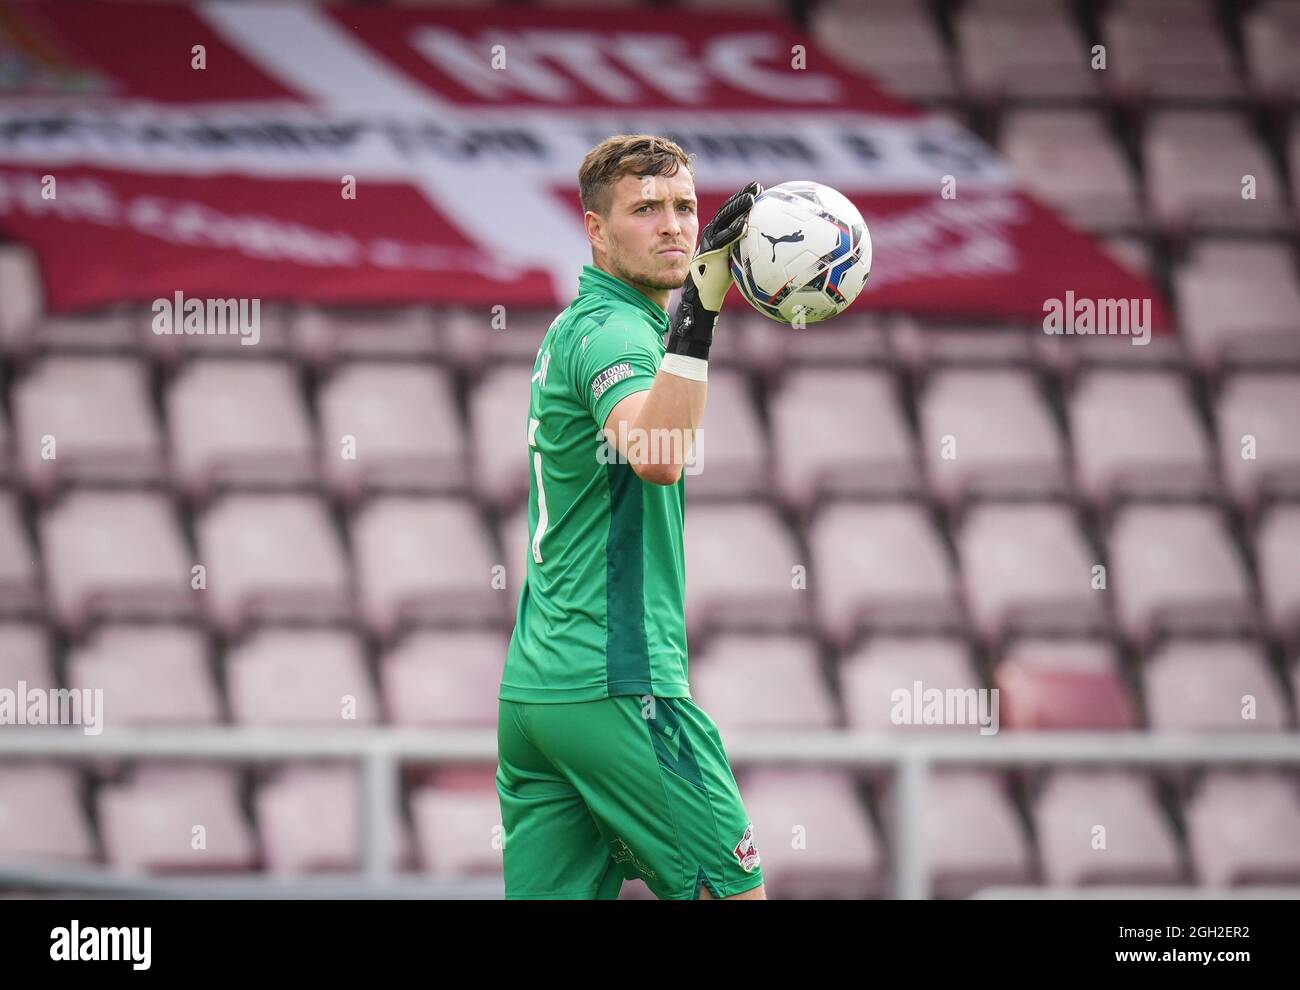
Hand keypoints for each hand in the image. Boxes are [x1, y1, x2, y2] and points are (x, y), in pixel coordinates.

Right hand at [666, 181, 761, 360]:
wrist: (702, 299)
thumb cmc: (720, 284)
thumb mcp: (738, 264)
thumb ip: (750, 253)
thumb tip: (778, 252)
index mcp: (720, 235)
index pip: (733, 212)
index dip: (744, 198)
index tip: (760, 188)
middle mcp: (713, 235)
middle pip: (728, 211)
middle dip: (742, 196)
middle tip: (758, 186)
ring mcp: (708, 243)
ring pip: (724, 220)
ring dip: (737, 208)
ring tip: (752, 198)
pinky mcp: (707, 253)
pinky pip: (722, 240)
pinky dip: (733, 231)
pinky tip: (746, 224)